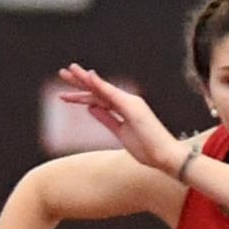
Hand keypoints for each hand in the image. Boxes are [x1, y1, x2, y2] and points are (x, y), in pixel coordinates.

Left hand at [55, 64, 179, 171]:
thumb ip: (107, 119)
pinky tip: (88, 76)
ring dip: (85, 79)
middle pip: (99, 90)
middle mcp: (127, 102)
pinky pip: (112, 94)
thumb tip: (92, 107)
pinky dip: (99, 85)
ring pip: (103, 89)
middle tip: (62, 72)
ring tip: (68, 71)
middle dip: (80, 82)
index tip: (66, 93)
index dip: (82, 94)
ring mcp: (130, 103)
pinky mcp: (132, 107)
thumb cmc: (147, 148)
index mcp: (124, 108)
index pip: (99, 98)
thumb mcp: (121, 133)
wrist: (166, 156)